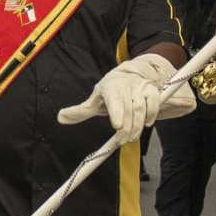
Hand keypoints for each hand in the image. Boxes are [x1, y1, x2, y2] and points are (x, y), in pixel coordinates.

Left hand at [55, 53, 192, 145]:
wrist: (128, 75)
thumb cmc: (109, 92)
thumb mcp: (94, 100)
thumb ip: (80, 111)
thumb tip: (61, 117)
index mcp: (110, 87)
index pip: (114, 100)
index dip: (117, 113)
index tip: (118, 126)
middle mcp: (126, 85)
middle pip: (129, 109)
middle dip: (128, 128)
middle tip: (123, 140)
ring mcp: (140, 87)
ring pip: (142, 108)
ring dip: (138, 125)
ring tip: (132, 136)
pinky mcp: (152, 90)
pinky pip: (155, 103)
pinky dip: (151, 115)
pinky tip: (146, 124)